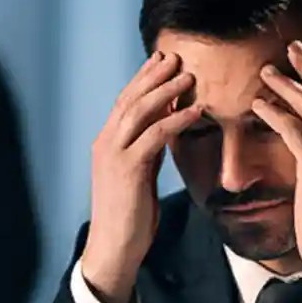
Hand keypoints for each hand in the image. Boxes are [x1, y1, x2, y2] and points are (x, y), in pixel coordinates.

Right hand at [80, 52, 201, 302]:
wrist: (113, 247)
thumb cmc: (129, 216)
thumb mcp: (138, 177)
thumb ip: (147, 151)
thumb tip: (165, 130)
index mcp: (107, 143)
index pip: (125, 102)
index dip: (144, 78)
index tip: (162, 60)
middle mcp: (106, 143)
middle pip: (131, 98)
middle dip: (154, 75)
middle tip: (176, 55)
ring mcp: (114, 154)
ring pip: (141, 111)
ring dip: (167, 90)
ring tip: (189, 74)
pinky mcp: (127, 169)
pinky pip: (156, 135)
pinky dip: (176, 119)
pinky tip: (195, 110)